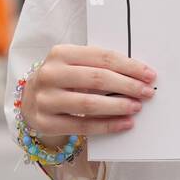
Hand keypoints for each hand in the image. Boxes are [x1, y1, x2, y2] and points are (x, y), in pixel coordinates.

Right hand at [21, 44, 156, 138]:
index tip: (148, 75)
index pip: (102, 57)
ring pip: (89, 103)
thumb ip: (99, 66)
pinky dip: (107, 126)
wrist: (30, 100)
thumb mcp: (74, 64)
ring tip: (136, 107)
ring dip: (118, 106)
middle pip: (97, 79)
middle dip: (127, 86)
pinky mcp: (45, 122)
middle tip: (146, 92)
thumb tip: (138, 75)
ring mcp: (45, 99)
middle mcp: (50, 74)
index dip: (129, 66)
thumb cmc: (62, 79)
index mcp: (61, 53)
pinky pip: (82, 126)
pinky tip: (124, 124)